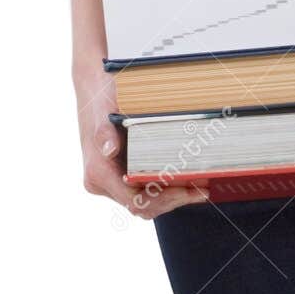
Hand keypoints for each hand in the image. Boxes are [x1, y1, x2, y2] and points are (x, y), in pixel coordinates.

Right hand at [75, 67, 208, 219]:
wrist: (93, 87)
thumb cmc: (100, 98)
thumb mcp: (102, 110)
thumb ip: (104, 133)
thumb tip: (109, 149)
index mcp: (98, 173)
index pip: (133, 201)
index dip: (161, 200)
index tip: (185, 191)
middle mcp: (102, 182)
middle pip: (142, 206)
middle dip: (173, 200)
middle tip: (201, 191)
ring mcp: (112, 180)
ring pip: (145, 202)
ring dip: (172, 197)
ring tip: (200, 188)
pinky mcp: (121, 174)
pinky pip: (144, 190)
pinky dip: (165, 189)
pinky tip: (186, 180)